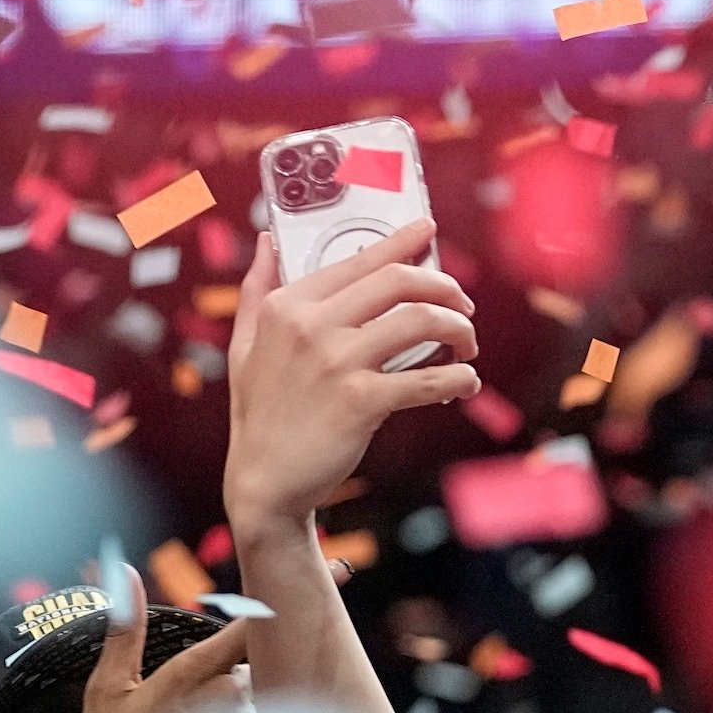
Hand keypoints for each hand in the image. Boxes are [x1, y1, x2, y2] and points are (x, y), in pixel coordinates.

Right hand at [223, 222, 478, 524]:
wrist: (264, 481)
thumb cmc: (261, 412)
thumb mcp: (245, 344)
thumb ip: (258, 288)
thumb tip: (271, 240)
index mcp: (287, 305)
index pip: (359, 260)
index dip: (403, 243)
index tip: (429, 231)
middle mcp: (311, 326)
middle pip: (399, 281)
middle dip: (444, 286)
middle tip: (462, 304)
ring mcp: (337, 363)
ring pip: (421, 321)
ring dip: (459, 329)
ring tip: (466, 345)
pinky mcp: (361, 402)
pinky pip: (428, 378)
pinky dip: (458, 378)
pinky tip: (463, 382)